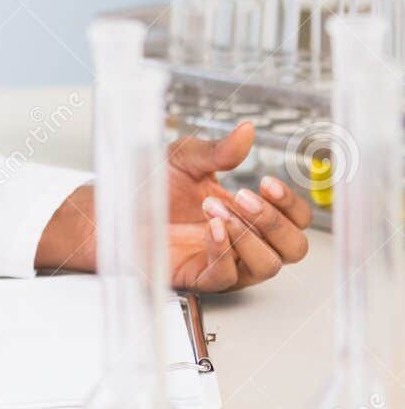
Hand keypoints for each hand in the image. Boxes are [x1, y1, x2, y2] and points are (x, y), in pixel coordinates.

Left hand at [165, 120, 310, 290]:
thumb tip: (246, 130)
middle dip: (274, 221)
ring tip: (216, 209)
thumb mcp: (186, 158)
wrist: (113, 206)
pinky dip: (223, 252)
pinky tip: (211, 228)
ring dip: (248, 236)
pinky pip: (226, 277)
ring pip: (267, 267)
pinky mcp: (198, 278)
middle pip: (293, 249)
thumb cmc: (151, 186)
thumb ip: (219, 150)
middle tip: (244, 197)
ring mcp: (224, 263)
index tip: (267, 183)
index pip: (296, 221)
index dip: (290, 205)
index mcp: (250, 214)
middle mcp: (244, 242)